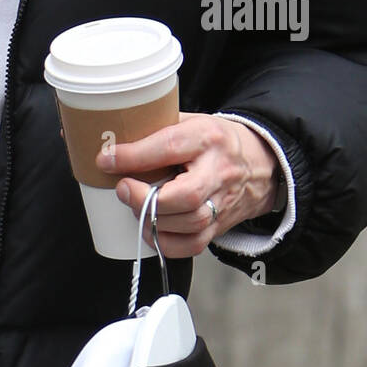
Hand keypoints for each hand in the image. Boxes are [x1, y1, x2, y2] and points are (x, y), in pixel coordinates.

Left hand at [94, 112, 279, 257]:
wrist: (260, 162)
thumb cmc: (214, 139)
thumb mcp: (190, 121)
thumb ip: (156, 129)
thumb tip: (110, 140)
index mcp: (207, 137)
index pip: (169, 148)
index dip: (134, 156)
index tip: (106, 159)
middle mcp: (218, 171)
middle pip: (186, 195)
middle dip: (146, 198)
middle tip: (123, 189)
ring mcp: (223, 201)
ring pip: (191, 224)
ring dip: (154, 220)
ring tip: (136, 208)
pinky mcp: (221, 225)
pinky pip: (195, 245)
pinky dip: (167, 242)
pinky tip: (152, 229)